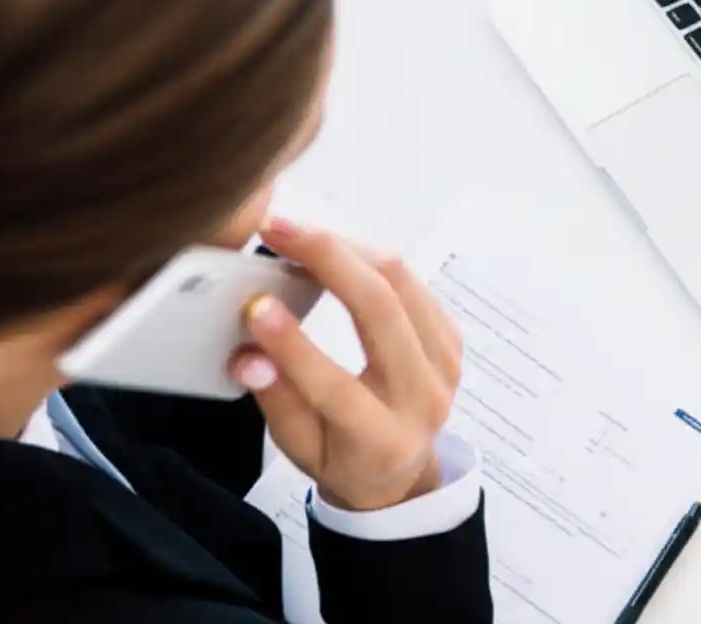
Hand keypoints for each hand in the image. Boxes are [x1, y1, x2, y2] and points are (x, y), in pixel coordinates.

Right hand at [229, 218, 461, 510]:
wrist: (399, 471)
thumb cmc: (339, 456)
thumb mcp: (299, 447)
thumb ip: (277, 400)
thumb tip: (249, 356)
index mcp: (382, 440)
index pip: (335, 388)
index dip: (292, 345)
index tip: (255, 305)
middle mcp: (424, 400)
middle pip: (381, 312)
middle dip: (328, 259)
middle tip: (278, 229)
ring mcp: (445, 365)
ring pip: (402, 283)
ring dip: (349, 248)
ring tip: (300, 232)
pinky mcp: (451, 339)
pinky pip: (413, 284)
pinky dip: (371, 259)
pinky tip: (336, 251)